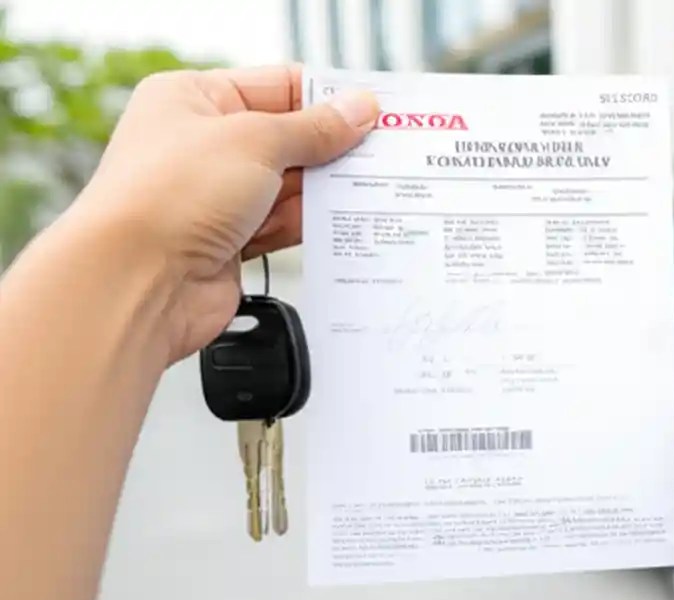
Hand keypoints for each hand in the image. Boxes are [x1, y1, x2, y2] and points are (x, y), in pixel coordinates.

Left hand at [71, 65, 378, 363]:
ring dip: (325, 190)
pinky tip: (342, 223)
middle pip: (288, 138)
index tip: (372, 112)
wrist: (136, 282)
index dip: (326, 98)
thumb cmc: (168, 198)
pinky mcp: (231, 242)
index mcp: (193, 100)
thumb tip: (357, 110)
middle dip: (332, 148)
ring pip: (291, 186)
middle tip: (382, 154)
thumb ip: (314, 129)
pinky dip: (312, 225)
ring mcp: (216, 197)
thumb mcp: (256, 142)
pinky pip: (285, 226)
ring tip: (370, 189)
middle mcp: (202, 146)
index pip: (276, 87)